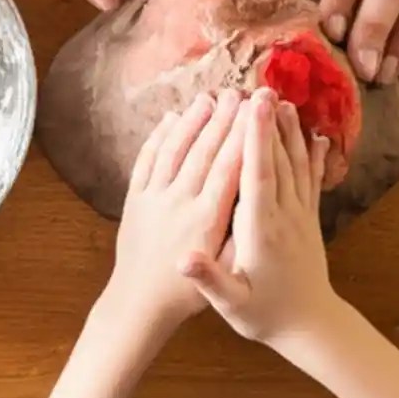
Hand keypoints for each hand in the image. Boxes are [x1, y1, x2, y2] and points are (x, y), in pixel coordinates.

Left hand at [105, 89, 247, 332]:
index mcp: (206, 219)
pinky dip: (158, 137)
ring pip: (174, 150)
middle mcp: (178, 202)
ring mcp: (154, 198)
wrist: (139, 305)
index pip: (229, 168)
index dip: (244, 137)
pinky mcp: (135, 199)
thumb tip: (263, 206)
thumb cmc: (188, 295)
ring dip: (192, 122)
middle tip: (239, 93)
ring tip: (208, 98)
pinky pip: (146, 161)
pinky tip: (171, 119)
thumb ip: (242, 240)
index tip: (258, 113)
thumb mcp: (225, 275)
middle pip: (203, 152)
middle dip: (222, 120)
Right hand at [182, 90, 337, 344]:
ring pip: (296, 166)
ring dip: (290, 133)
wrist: (310, 328)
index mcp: (260, 232)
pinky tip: (315, 136)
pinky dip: (312, 155)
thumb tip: (182, 258)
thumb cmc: (263, 316)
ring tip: (284, 101)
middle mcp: (284, 217)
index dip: (256, 140)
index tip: (253, 109)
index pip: (257, 176)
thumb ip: (208, 278)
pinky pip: (311, 180)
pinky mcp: (309, 221)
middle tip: (263, 88)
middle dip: (270, 124)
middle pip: (278, 161)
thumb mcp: (230, 304)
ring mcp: (301, 217)